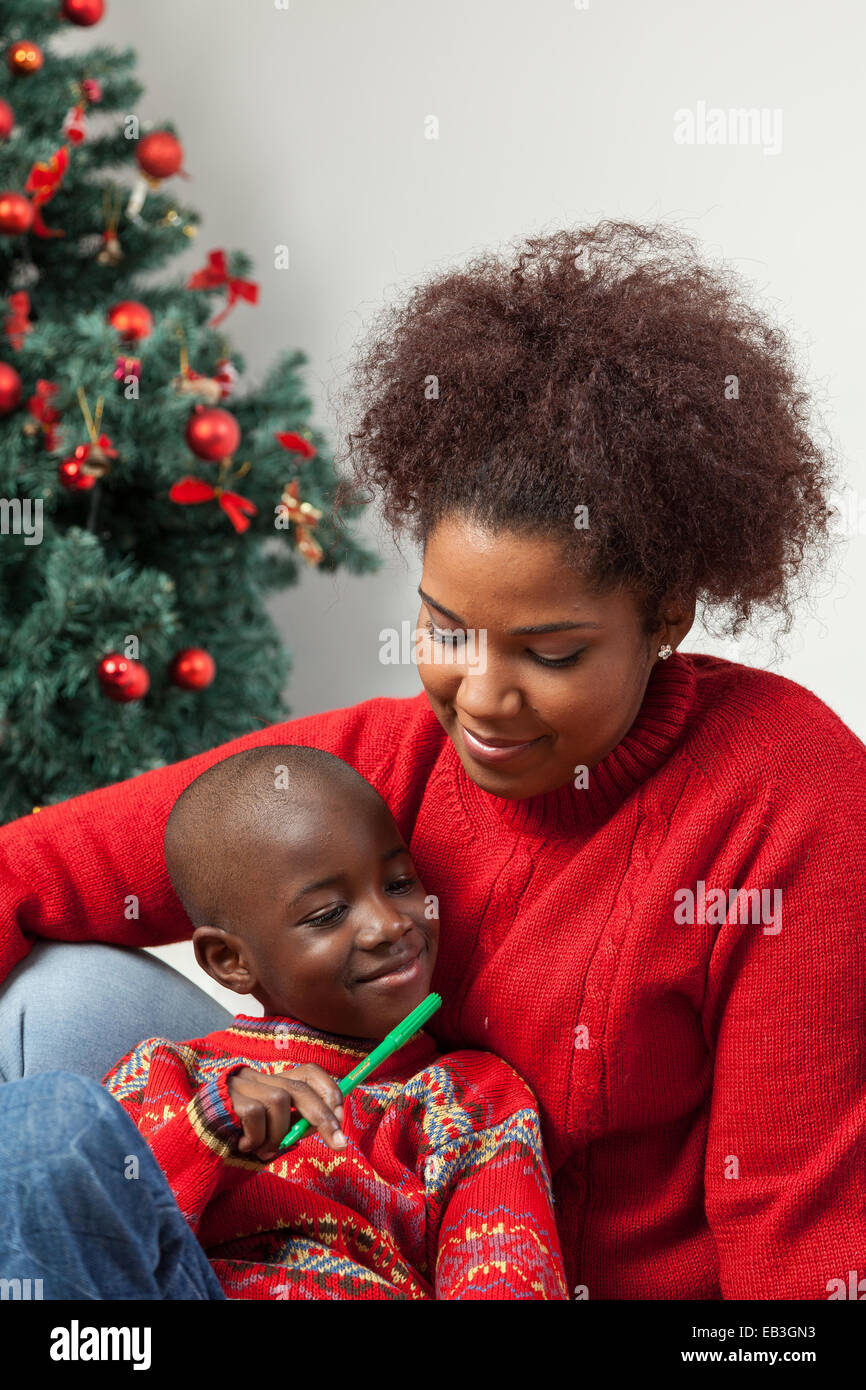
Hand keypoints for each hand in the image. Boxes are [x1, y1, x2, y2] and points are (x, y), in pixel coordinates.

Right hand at [226, 1063, 346, 1161]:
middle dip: (323, 1117)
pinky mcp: (228, 1095)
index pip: (309, 1072)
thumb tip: (327, 1127)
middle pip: (300, 1088)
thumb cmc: (237, 1140)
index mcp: (273, 1082)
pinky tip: (244, 1145)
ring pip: (279, 1102)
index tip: (341, 1116)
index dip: (329, 1090)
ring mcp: (243, 1084)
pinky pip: (255, 1115)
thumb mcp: (272, 1131)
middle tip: (339, 1144)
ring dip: (277, 1134)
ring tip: (262, 1149)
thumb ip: (294, 1125)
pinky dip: (256, 1137)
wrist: (194, 1146)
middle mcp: (260, 1077)